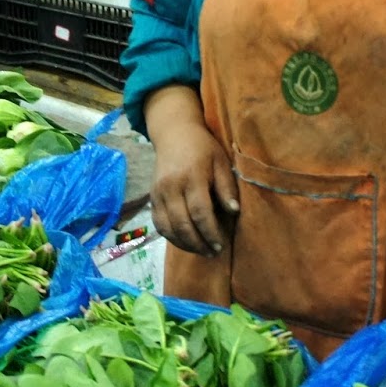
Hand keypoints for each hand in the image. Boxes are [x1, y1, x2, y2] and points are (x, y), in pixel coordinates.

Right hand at [144, 86, 238, 256]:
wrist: (174, 134)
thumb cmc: (203, 148)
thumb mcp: (220, 162)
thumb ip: (226, 187)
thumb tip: (234, 212)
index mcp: (191, 177)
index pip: (200, 212)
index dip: (211, 232)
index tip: (221, 245)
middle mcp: (171, 187)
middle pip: (182, 224)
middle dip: (198, 243)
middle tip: (213, 252)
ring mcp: (158, 193)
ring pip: (168, 228)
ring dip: (184, 244)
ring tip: (200, 250)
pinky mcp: (151, 198)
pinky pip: (159, 224)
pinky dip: (171, 237)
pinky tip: (185, 242)